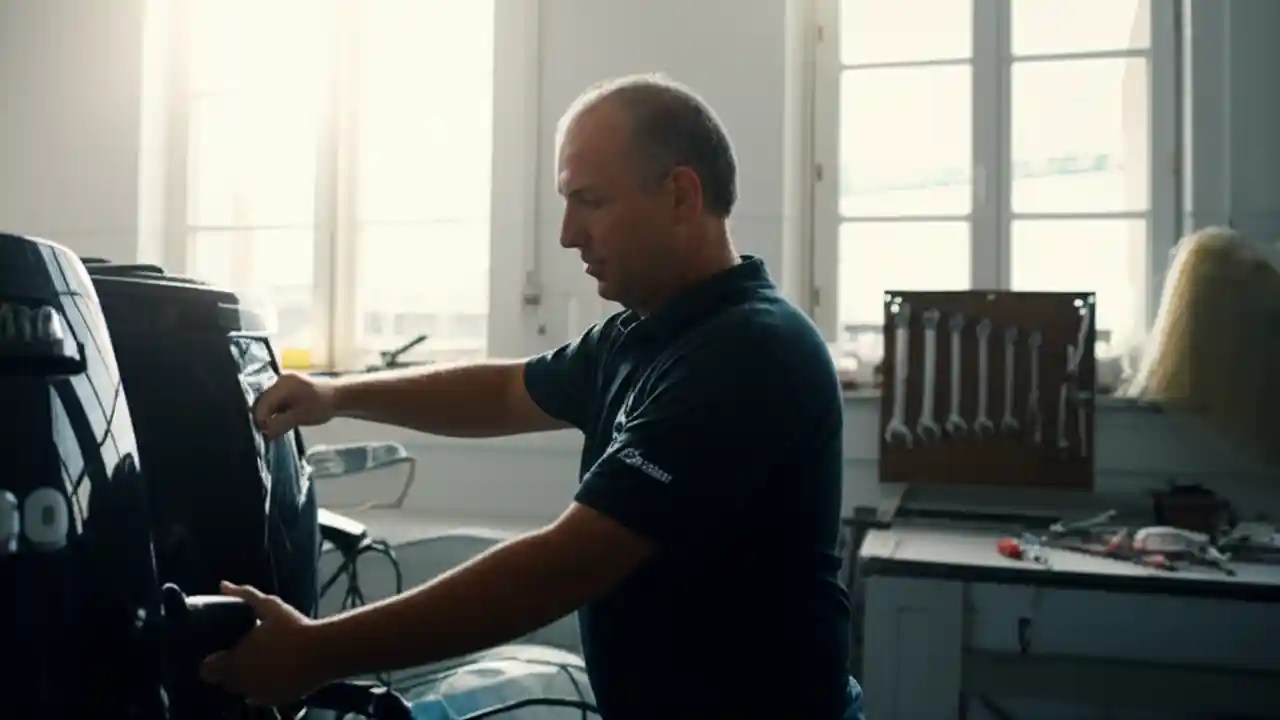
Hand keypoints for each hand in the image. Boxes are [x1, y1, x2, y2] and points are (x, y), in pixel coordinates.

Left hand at [199, 581, 329, 706]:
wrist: (323, 652)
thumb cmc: (294, 628)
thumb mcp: (269, 606)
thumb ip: (244, 595)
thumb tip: (223, 584)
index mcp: (235, 661)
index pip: (207, 670)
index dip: (213, 660)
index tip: (224, 651)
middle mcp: (242, 682)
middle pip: (225, 681)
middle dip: (231, 670)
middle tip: (246, 654)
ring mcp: (258, 693)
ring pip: (243, 690)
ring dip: (246, 680)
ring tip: (262, 663)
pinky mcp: (274, 700)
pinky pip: (259, 697)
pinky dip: (262, 688)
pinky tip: (275, 673)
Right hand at [253, 373, 337, 438]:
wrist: (339, 397)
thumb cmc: (321, 406)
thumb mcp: (299, 417)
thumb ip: (280, 424)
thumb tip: (266, 433)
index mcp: (282, 384)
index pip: (262, 403)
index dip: (261, 420)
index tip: (265, 433)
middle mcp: (280, 380)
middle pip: (263, 401)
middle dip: (264, 417)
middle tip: (269, 432)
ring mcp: (285, 383)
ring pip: (270, 402)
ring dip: (271, 415)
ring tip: (276, 428)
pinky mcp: (290, 388)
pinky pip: (277, 400)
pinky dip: (278, 411)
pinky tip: (282, 420)